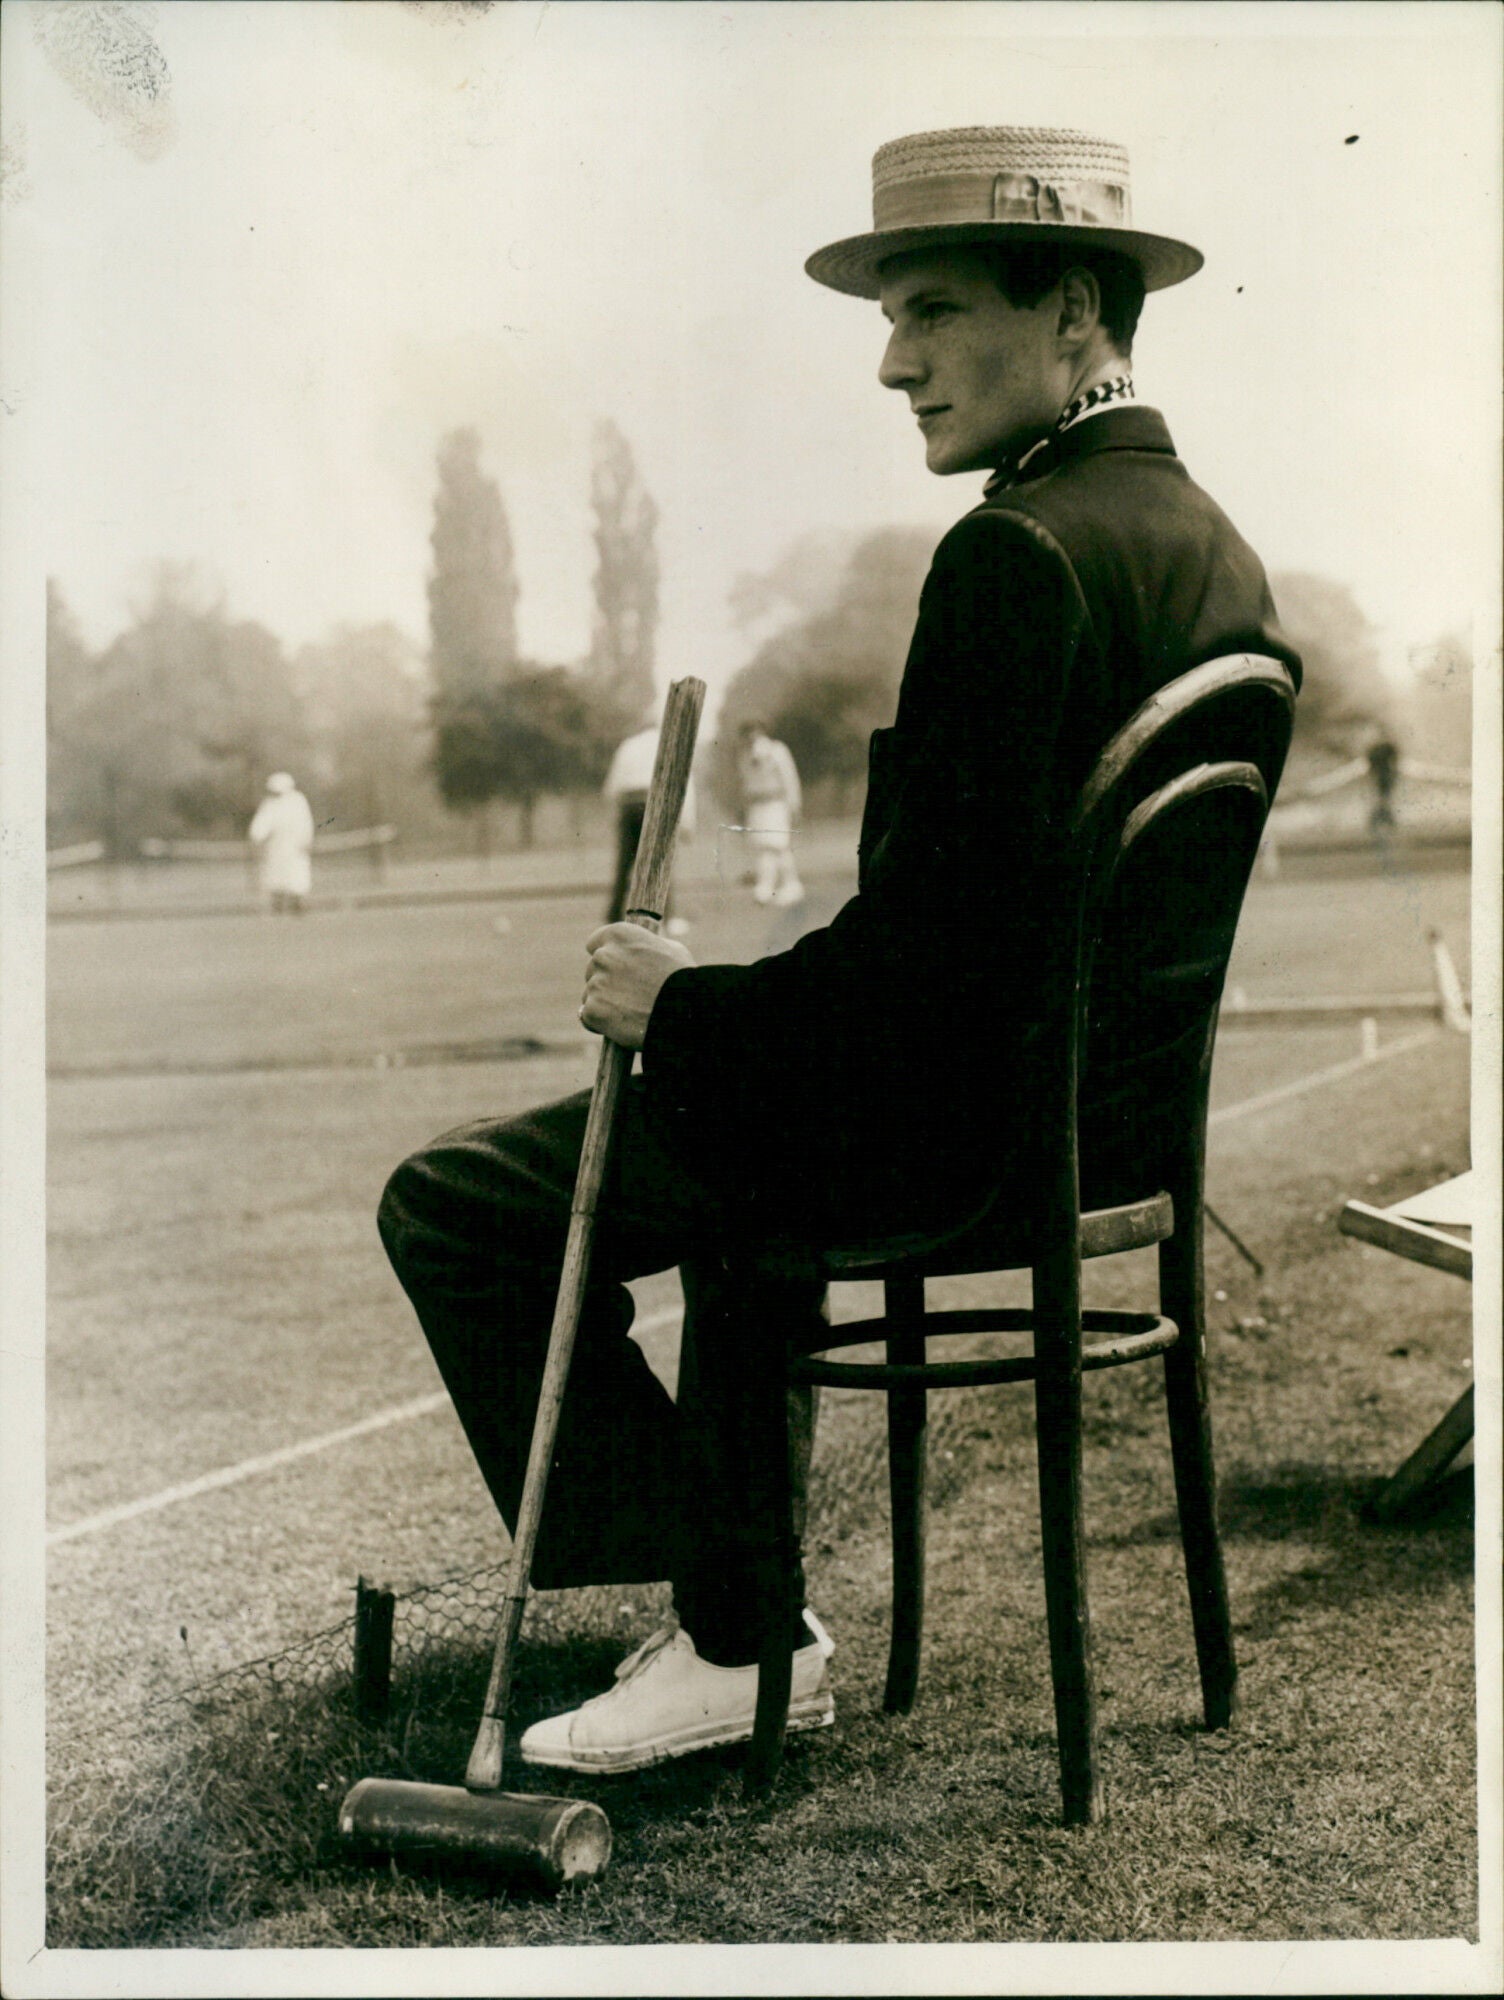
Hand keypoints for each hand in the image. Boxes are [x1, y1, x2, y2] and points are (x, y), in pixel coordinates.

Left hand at [580, 922, 693, 1049]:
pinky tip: (619, 1026)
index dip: (607, 957)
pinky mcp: (593, 1010)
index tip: (613, 969)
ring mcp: (596, 983)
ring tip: (630, 1014)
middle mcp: (604, 955)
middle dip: (606, 982)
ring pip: (590, 995)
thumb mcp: (671, 951)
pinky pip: (587, 1017)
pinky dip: (599, 1023)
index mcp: (620, 935)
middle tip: (628, 997)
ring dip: (604, 1004)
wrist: (686, 1013)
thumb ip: (648, 947)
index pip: (595, 943)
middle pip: (593, 970)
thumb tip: (643, 953)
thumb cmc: (684, 981)